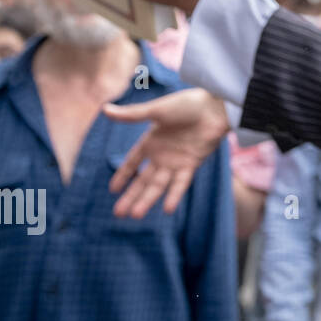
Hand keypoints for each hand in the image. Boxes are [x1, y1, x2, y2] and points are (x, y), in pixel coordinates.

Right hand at [104, 88, 230, 215]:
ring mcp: (177, 161)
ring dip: (148, 200)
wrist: (215, 106)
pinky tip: (166, 210)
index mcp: (151, 141)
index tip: (112, 190)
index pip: (132, 162)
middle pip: (143, 180)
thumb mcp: (156, 110)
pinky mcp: (192, 164)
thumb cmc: (186, 104)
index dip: (123, 175)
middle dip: (131, 196)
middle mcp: (162, 154)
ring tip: (135, 216)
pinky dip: (174, 195)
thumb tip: (105, 109)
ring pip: (159, 185)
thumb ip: (131, 115)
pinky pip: (181, 183)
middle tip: (118, 214)